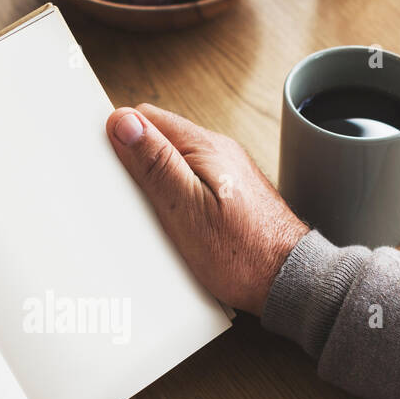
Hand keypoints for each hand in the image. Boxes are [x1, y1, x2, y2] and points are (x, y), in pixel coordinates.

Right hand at [106, 103, 307, 315]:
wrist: (287, 280)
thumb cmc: (239, 254)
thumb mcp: (185, 209)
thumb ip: (155, 163)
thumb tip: (125, 123)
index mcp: (203, 147)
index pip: (146, 117)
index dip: (122, 138)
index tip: (112, 168)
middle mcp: (217, 152)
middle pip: (160, 138)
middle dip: (136, 161)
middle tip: (130, 198)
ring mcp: (226, 172)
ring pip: (174, 162)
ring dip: (155, 182)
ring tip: (152, 215)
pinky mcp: (230, 193)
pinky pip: (191, 182)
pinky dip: (174, 197)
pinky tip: (174, 222)